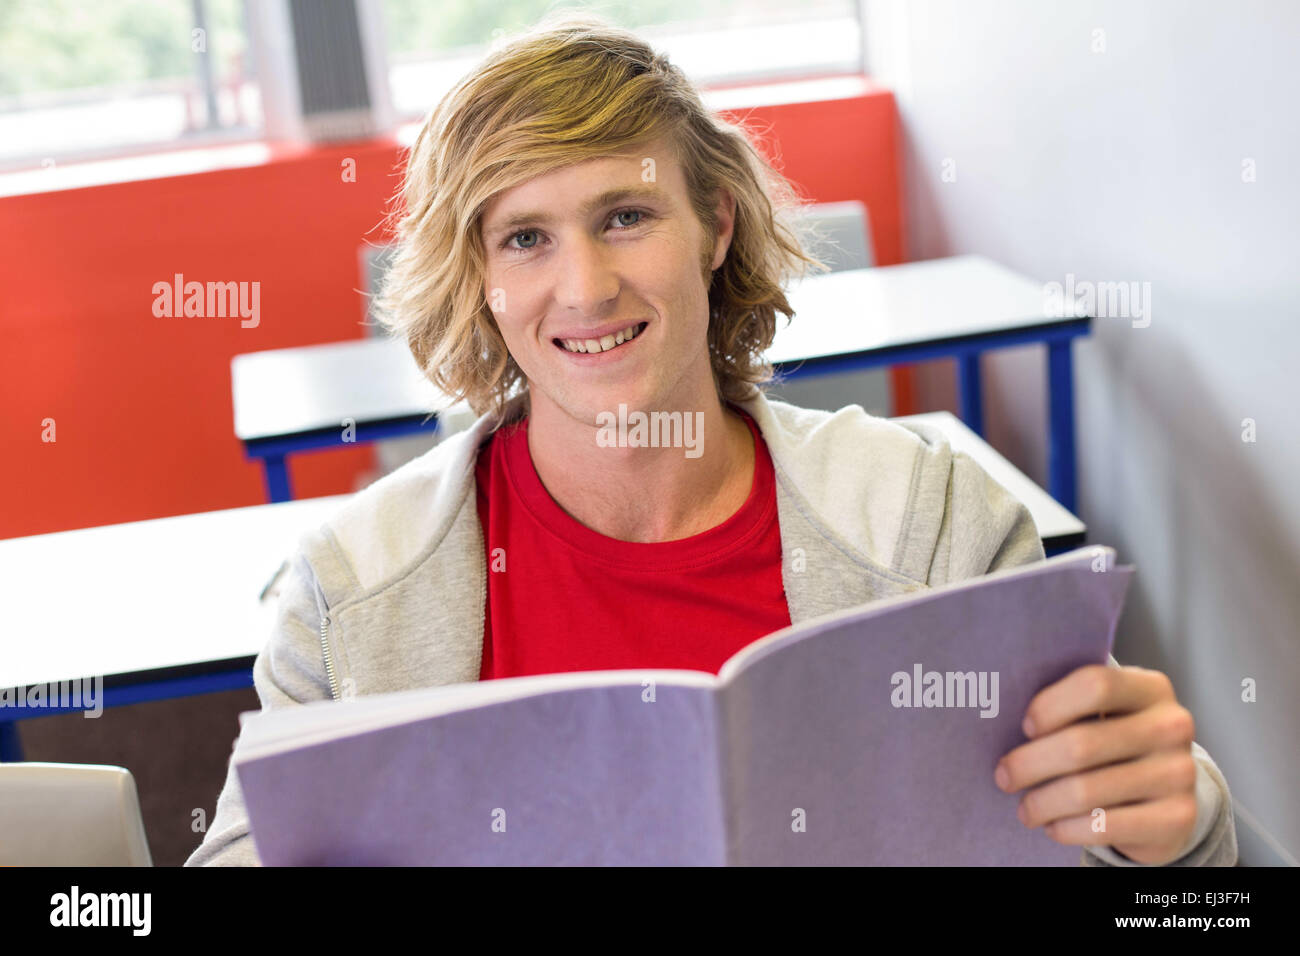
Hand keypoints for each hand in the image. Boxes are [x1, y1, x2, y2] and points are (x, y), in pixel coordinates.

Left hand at [993, 664, 1198, 863]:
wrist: (1168, 794)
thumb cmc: (1116, 743)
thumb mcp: (1104, 714)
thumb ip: (1069, 705)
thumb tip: (1001, 714)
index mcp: (1150, 687)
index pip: (1095, 685)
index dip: (1050, 706)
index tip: (1025, 727)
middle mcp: (1172, 726)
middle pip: (1081, 744)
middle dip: (1030, 763)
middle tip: (1004, 776)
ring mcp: (1180, 773)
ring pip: (1086, 790)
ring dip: (1042, 802)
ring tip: (1025, 809)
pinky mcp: (1177, 817)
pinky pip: (1105, 825)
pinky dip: (1067, 828)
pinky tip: (1053, 826)